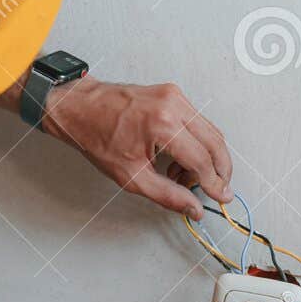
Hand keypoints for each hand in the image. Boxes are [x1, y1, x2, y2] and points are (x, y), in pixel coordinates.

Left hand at [42, 78, 231, 217]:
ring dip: (207, 158)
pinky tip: (179, 159)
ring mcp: (175, 95)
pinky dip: (197, 143)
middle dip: (220, 170)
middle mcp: (173, 105)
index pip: (201, 160)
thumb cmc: (96, 136)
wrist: (79, 108)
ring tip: (184, 177)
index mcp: (162, 125)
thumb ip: (167, 195)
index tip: (222, 197)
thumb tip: (193, 207)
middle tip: (216, 189)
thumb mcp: (131, 176)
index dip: (214, 183)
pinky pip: (197, 121)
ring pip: (210, 131)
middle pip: (215, 142)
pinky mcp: (173, 93)